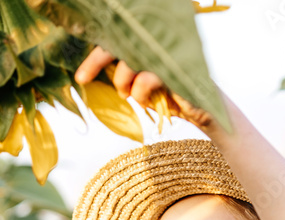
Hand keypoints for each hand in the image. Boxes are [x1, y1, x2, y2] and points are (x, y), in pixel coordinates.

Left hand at [74, 46, 214, 130]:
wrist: (204, 111)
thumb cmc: (172, 98)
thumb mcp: (143, 89)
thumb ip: (125, 80)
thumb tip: (96, 81)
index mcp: (145, 48)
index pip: (116, 43)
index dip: (95, 57)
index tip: (80, 77)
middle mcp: (154, 46)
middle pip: (118, 44)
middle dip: (96, 61)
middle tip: (83, 79)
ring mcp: (165, 54)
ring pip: (130, 60)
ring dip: (122, 81)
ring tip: (127, 95)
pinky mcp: (175, 66)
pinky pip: (147, 75)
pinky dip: (140, 90)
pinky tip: (143, 100)